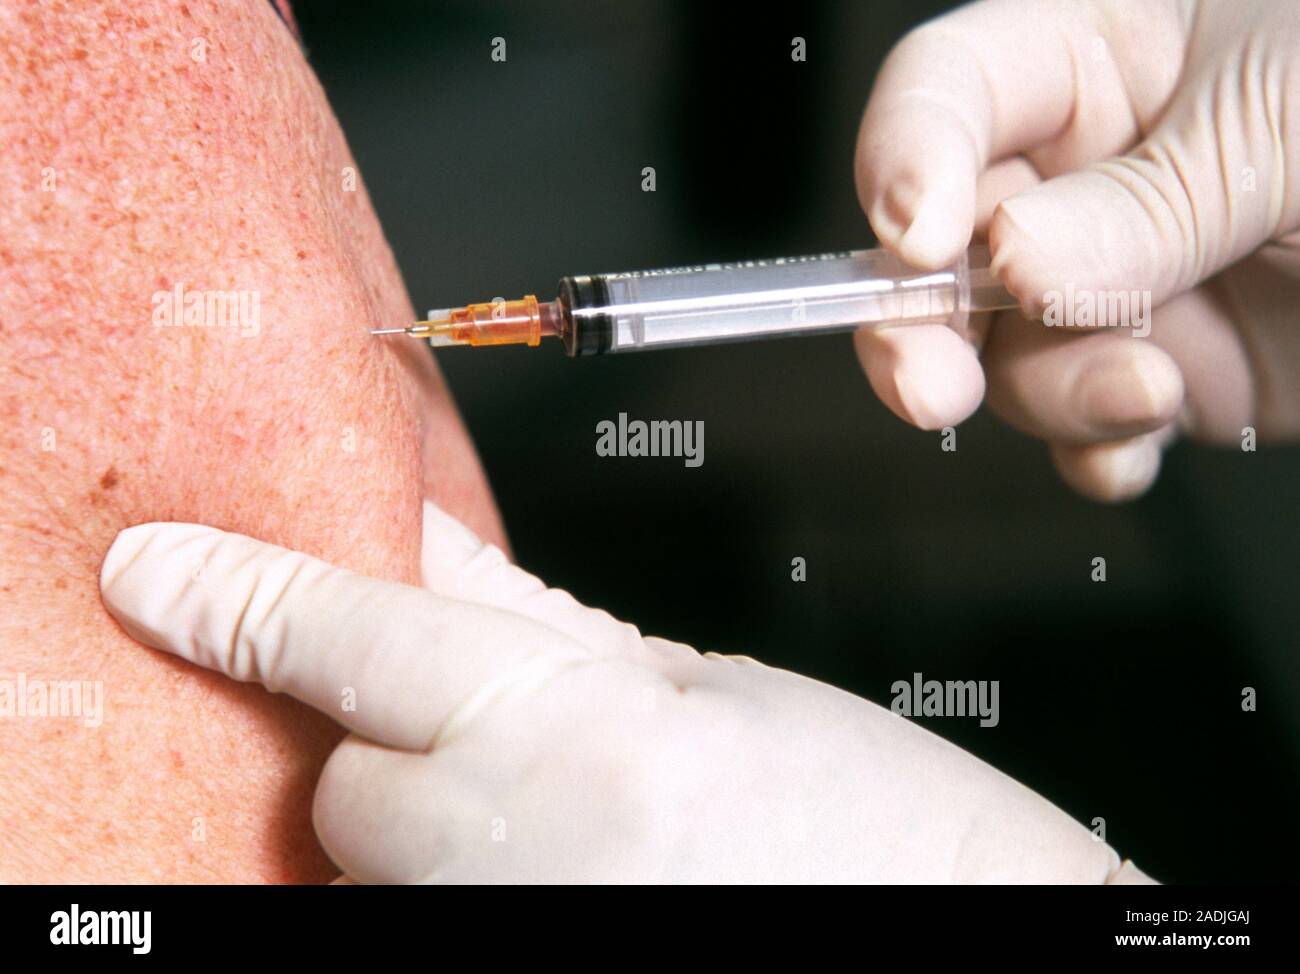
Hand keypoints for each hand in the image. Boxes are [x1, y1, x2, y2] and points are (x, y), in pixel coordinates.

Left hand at [100, 502, 1147, 882]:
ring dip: (425, 805)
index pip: (354, 639)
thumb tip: (424, 539)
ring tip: (565, 799)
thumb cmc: (874, 818)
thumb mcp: (701, 681)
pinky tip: (559, 843)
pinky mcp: (506, 960)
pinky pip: (425, 904)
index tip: (156, 568)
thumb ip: (532, 616)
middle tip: (498, 712)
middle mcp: (523, 852)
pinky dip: (457, 864)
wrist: (944, 927)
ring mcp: (506, 928)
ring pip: (376, 851)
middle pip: (343, 774)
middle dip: (386, 728)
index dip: (240, 592)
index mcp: (585, 733)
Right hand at [855, 0, 1299, 499]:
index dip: (908, 158)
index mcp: (1111, 45)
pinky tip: (1140, 445)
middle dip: (922, 321)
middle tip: (929, 385)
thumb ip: (1150, 198)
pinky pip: (1080, 419)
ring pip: (1008, 348)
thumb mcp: (1297, 124)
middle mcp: (1096, 164)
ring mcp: (1124, 275)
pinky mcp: (1169, 363)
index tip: (916, 239)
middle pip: (943, 239)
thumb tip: (1013, 258)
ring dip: (1055, 389)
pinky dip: (1095, 447)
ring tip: (1150, 389)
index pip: (953, 88)